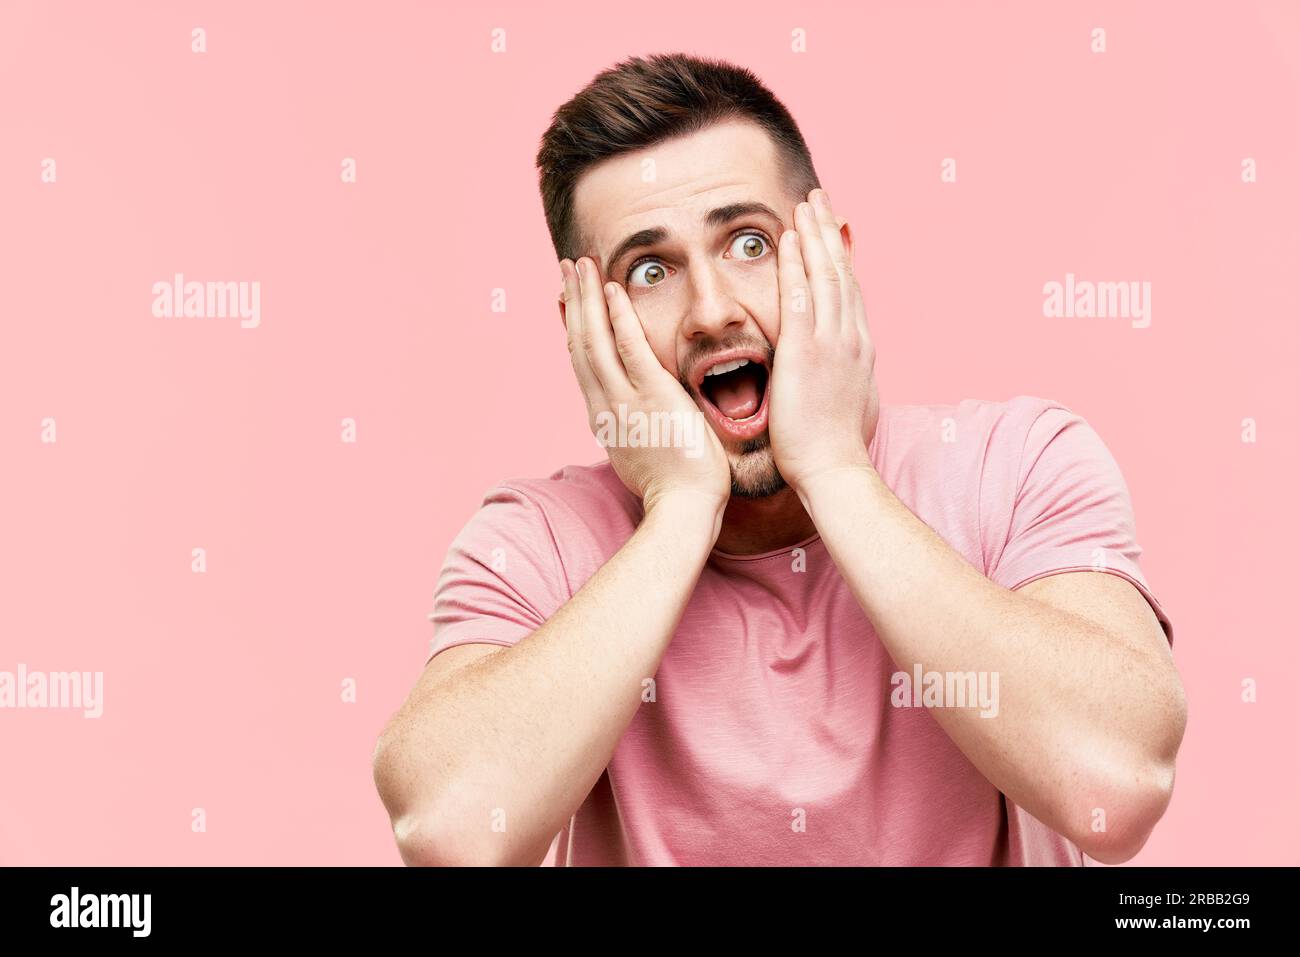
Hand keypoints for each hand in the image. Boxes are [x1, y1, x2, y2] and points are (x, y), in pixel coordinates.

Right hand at [560, 257, 730, 521]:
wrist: (684, 510)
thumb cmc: (676, 491)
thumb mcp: (643, 456)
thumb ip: (637, 431)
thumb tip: (639, 423)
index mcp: (604, 419)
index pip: (582, 364)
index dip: (572, 329)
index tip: (567, 302)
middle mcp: (604, 406)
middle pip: (579, 344)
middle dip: (573, 303)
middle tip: (566, 269)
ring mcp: (625, 400)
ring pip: (595, 340)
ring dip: (587, 298)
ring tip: (581, 264)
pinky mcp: (652, 396)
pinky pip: (629, 347)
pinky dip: (618, 316)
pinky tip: (612, 288)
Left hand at [767, 189, 879, 494]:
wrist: (834, 470)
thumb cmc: (835, 449)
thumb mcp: (853, 405)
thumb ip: (849, 381)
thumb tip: (851, 378)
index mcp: (860, 350)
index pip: (850, 291)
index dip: (841, 257)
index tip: (832, 230)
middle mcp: (851, 338)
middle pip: (841, 272)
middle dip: (829, 233)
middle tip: (819, 200)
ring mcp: (831, 342)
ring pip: (824, 275)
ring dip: (813, 235)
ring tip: (804, 204)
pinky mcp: (805, 352)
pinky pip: (799, 296)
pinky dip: (794, 264)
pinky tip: (786, 238)